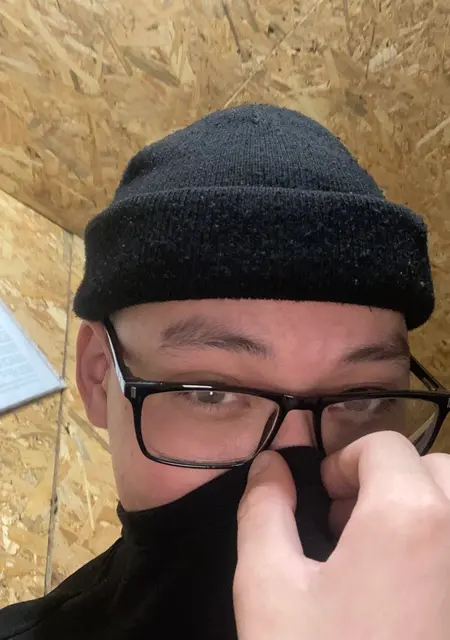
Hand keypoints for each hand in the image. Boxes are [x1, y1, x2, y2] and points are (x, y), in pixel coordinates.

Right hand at [233, 432, 449, 639]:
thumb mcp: (268, 587)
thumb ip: (265, 510)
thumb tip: (270, 465)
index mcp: (407, 518)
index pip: (386, 444)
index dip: (345, 461)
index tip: (324, 496)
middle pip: (432, 468)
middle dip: (386, 479)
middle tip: (348, 521)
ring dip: (416, 506)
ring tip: (374, 553)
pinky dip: (434, 543)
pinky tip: (397, 587)